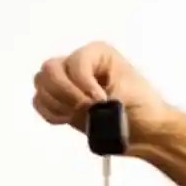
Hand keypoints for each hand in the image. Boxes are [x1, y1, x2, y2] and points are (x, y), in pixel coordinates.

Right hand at [31, 41, 171, 147]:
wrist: (146, 131)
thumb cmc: (144, 108)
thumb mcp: (128, 95)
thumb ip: (100, 97)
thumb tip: (84, 109)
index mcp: (98, 54)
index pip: (75, 62)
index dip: (83, 83)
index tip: (100, 100)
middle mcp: (79, 63)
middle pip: (51, 69)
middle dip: (65, 92)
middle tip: (84, 109)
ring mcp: (68, 81)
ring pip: (42, 84)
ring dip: (57, 102)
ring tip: (79, 114)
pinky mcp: (62, 100)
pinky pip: (40, 101)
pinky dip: (50, 111)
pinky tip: (68, 118)